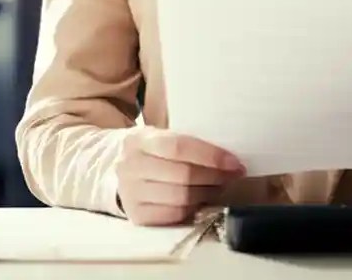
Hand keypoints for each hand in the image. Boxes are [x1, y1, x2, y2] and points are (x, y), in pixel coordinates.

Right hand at [115, 128, 246, 225]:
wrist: (116, 168)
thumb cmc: (150, 151)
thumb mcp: (160, 137)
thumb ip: (187, 143)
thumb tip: (227, 157)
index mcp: (139, 140)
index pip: (179, 147)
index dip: (210, 156)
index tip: (234, 162)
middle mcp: (131, 166)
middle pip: (183, 175)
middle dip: (215, 176)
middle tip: (233, 175)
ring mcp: (131, 193)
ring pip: (181, 198)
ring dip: (208, 193)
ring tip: (219, 186)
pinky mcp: (136, 215)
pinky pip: (174, 215)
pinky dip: (193, 209)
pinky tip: (201, 200)